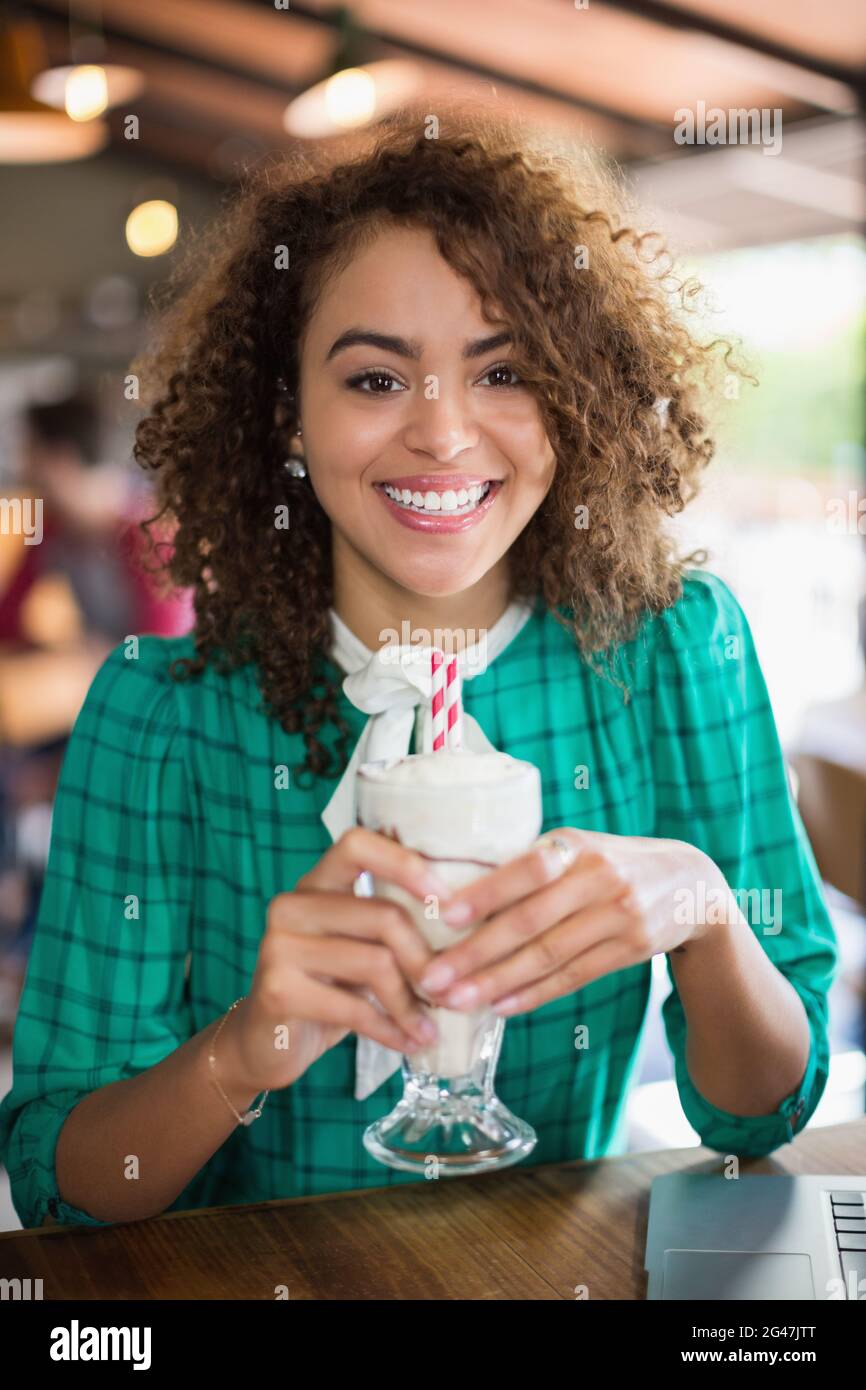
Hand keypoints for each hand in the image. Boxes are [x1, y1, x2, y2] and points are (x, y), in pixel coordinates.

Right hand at [226, 827, 450, 1092]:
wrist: (264, 1043)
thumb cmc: (326, 989)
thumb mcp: (357, 949)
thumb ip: (391, 928)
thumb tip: (468, 923)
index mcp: (315, 883)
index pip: (357, 845)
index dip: (405, 864)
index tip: (446, 899)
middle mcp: (292, 905)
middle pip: (383, 915)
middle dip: (425, 958)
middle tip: (450, 992)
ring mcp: (279, 945)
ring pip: (374, 962)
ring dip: (411, 1003)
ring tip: (431, 1027)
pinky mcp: (277, 989)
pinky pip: (354, 1007)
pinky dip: (391, 1030)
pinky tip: (409, 1043)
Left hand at [416, 828, 724, 1016]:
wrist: (689, 883)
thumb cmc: (610, 862)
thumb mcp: (579, 846)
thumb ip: (532, 864)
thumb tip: (455, 888)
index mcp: (576, 845)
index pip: (527, 868)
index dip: (486, 893)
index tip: (443, 915)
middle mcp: (599, 878)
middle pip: (531, 921)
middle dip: (477, 952)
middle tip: (431, 976)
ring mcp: (619, 915)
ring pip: (549, 956)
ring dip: (497, 982)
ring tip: (455, 1000)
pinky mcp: (631, 948)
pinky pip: (573, 977)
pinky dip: (533, 994)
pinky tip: (499, 1007)